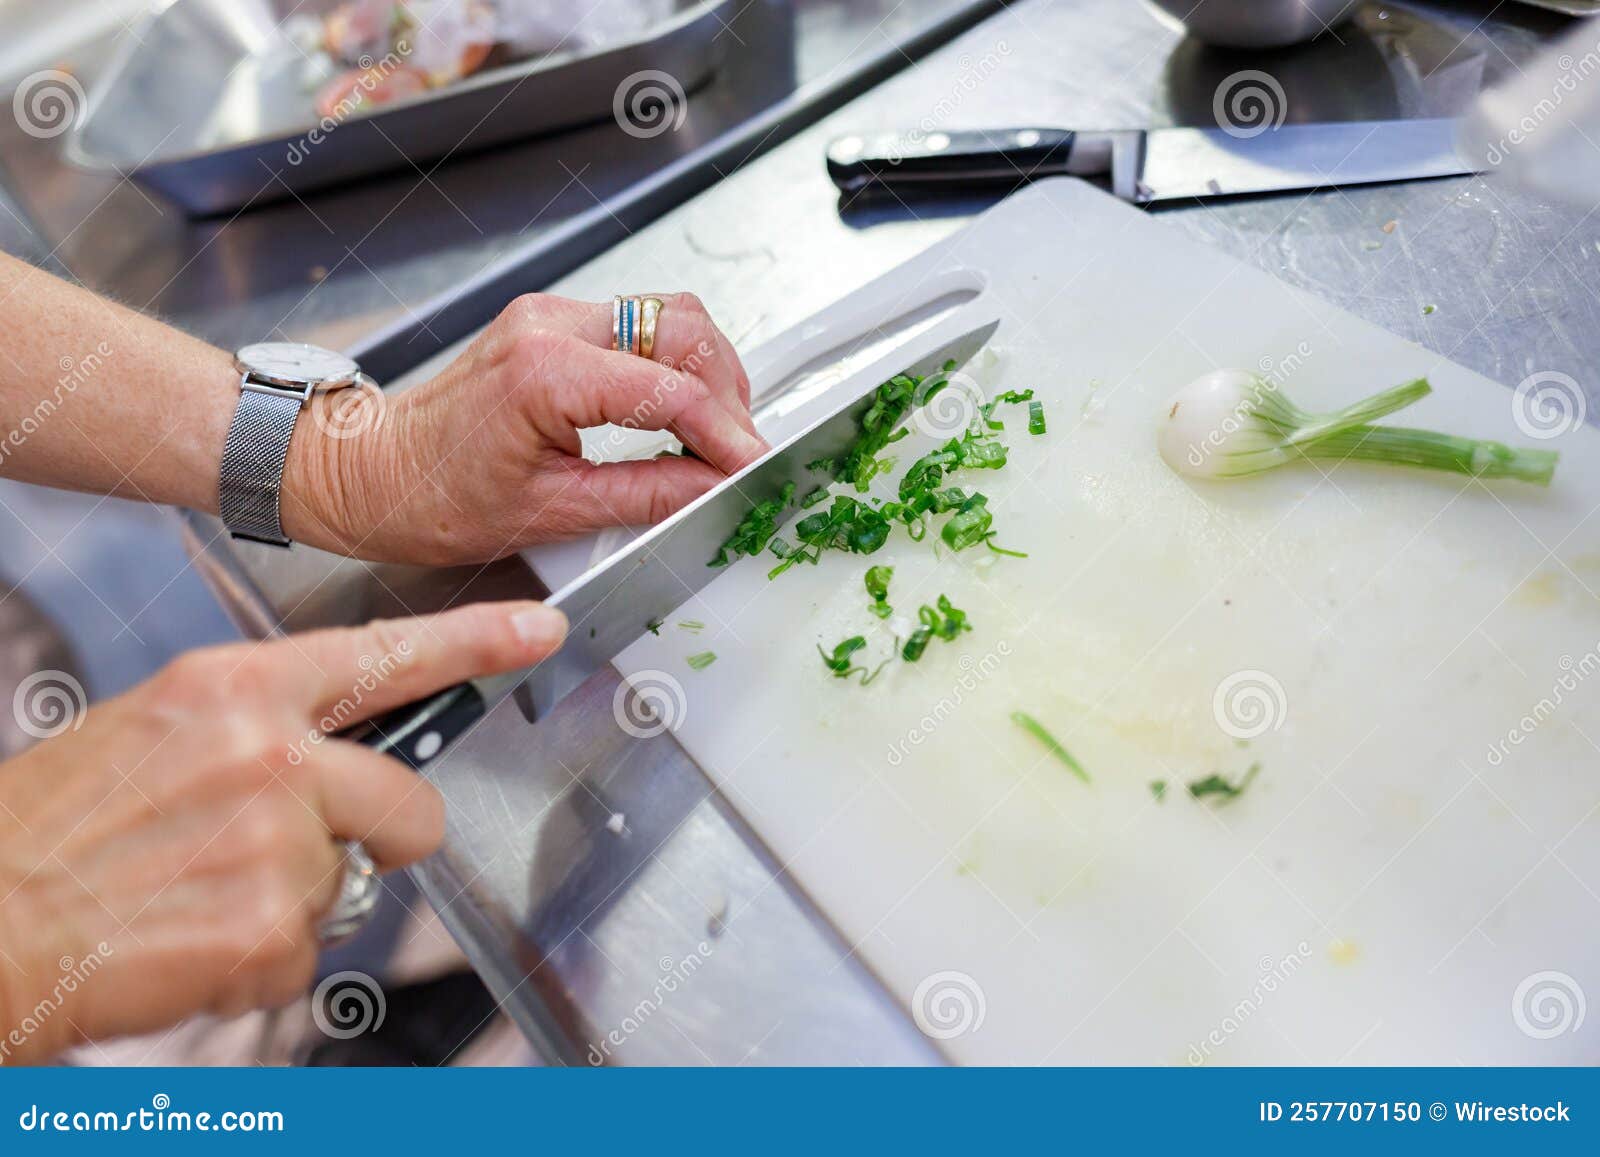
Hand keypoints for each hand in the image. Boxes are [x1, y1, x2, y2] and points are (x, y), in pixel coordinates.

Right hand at [0, 600, 565, 1063]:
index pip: (386, 654)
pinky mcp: (273, 927)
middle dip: (385, 837)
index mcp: (234, 689)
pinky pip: (313, 952)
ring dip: (293, 903)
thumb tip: (329, 749)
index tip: (535, 630)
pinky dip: (263, 961)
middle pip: (409, 801)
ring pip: (350, 884)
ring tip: (200, 895)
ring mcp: (277, 841)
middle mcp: (268, 754)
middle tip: (321, 853)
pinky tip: (192, 940)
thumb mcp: (153, 729)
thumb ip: (256, 727)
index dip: (477, 641)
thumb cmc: (49, 832)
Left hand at [285, 292, 767, 563]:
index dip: (726, 433)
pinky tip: (679, 410)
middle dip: (728, 390)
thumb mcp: (551, 513)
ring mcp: (550, 317)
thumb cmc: (430, 496)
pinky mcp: (550, 325)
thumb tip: (711, 488)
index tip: (752, 467)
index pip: (671, 389)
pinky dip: (673, 364)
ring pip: (666, 315)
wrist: (368, 471)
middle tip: (740, 450)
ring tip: (715, 432)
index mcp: (545, 372)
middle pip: (682, 328)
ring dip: (706, 370)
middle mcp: (549, 326)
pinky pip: (637, 326)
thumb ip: (646, 495)